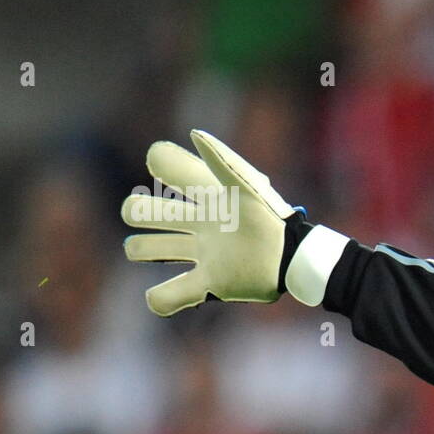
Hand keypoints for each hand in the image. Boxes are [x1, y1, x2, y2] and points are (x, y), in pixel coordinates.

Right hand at [121, 130, 296, 316]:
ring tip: (161, 250)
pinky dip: (160, 299)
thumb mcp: (247, 186)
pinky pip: (169, 295)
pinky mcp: (210, 283)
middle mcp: (199, 222)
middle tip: (168, 219)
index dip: (160, 163)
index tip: (165, 170)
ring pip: (145, 247)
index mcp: (205, 194)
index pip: (165, 164)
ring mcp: (202, 253)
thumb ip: (221, 160)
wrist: (294, 259)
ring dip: (143, 248)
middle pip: (142, 210)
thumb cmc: (271, 217)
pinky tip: (162, 296)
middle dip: (139, 211)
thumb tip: (194, 134)